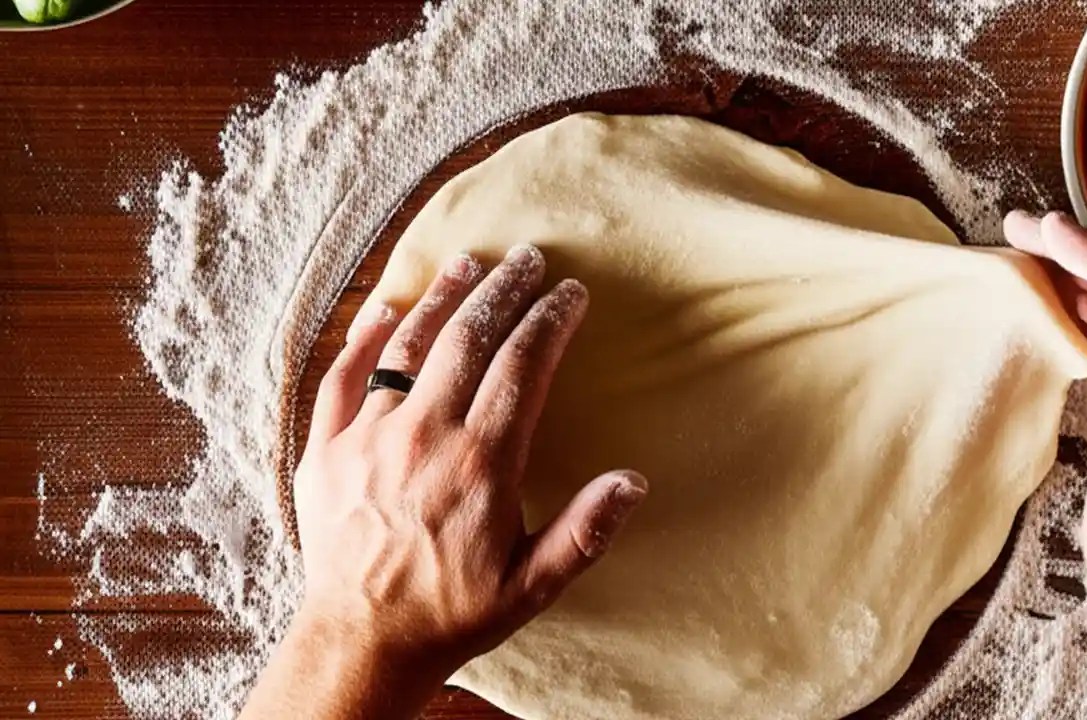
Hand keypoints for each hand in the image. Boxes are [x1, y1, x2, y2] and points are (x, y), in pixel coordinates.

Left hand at [241, 245, 646, 719]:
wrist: (360, 642)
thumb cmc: (452, 613)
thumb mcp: (533, 585)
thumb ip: (585, 530)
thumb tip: (633, 480)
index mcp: (482, 461)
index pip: (523, 364)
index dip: (550, 320)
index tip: (569, 293)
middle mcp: (425, 434)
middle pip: (469, 337)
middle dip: (504, 289)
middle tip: (527, 259)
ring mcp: (369, 436)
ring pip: (408, 344)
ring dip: (442, 297)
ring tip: (467, 262)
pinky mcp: (326, 447)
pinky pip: (342, 375)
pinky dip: (365, 336)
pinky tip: (387, 308)